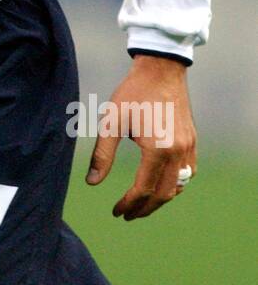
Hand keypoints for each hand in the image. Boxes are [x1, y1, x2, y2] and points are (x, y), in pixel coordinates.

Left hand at [85, 54, 197, 219]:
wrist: (161, 69)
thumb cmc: (133, 93)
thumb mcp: (111, 121)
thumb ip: (101, 155)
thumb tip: (91, 183)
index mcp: (158, 149)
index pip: (143, 189)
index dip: (129, 204)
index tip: (116, 212)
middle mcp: (178, 152)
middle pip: (163, 194)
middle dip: (144, 208)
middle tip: (127, 215)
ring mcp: (189, 147)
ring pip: (178, 186)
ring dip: (160, 199)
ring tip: (141, 204)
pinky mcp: (192, 141)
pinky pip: (188, 173)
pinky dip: (174, 185)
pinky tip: (160, 185)